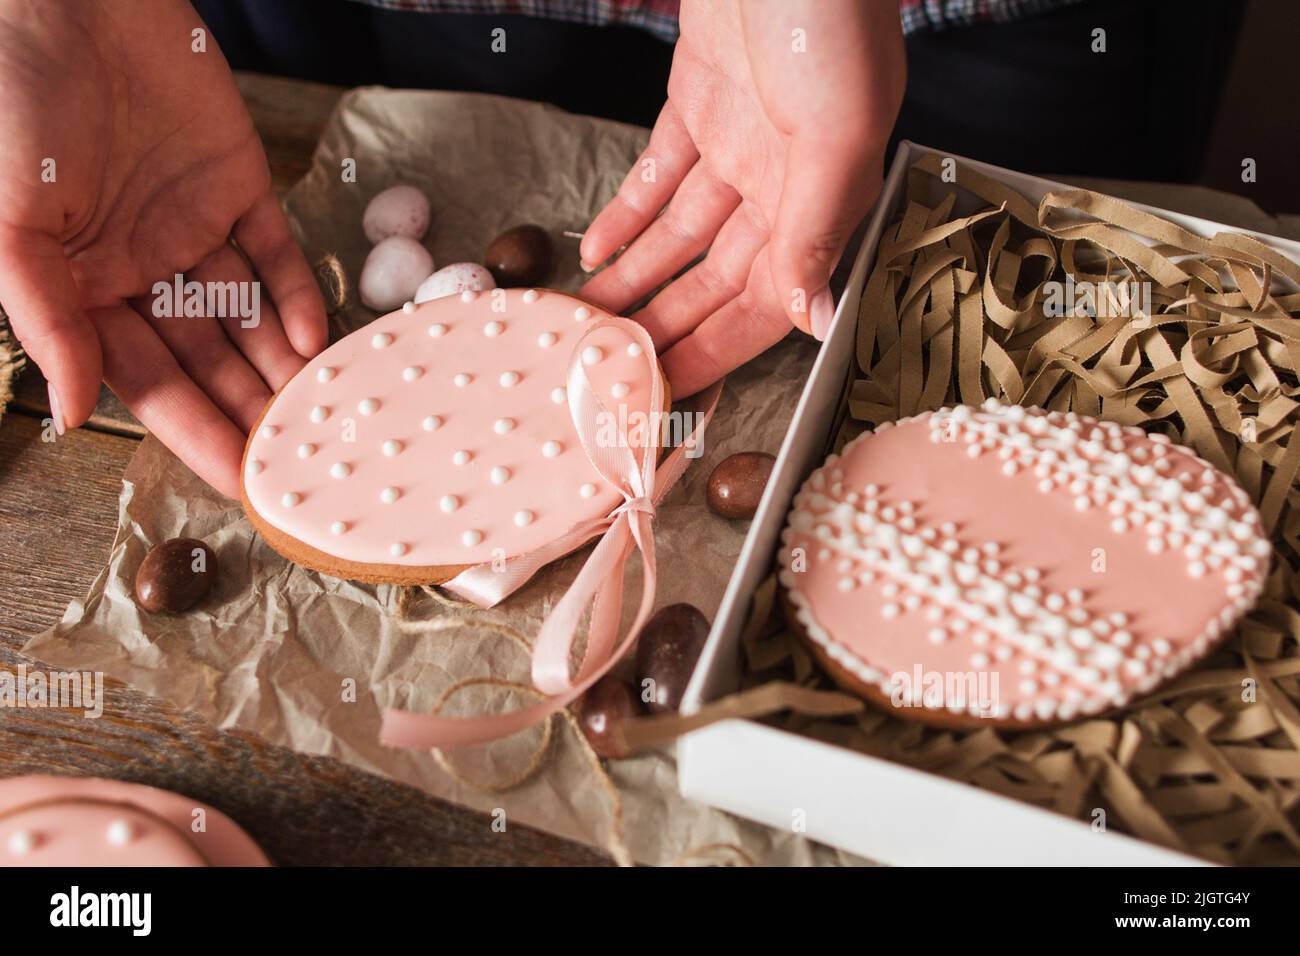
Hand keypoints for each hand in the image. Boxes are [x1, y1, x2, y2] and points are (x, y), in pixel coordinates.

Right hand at [0, 0, 325, 497]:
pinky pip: (274, 251)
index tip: (240, 484)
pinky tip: (318, 340)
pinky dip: (296, 293)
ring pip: (247, 314)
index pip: (148, 380)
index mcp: (82, 287)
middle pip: (208, 360)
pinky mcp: (237, 182)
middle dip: (251, 412)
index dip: (194, 433)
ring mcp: (193, 226)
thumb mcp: (11, 226)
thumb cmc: (15, 110)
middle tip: (300, 464)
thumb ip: (46, 321)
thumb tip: (72, 418)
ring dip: (283, 365)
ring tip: (325, 415)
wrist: (68, 1)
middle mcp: (142, 268)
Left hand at [579, 0, 903, 396]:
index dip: (712, 355)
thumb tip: (811, 319)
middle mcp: (783, 182)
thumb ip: (817, 226)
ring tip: (590, 323)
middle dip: (663, 328)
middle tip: (609, 373)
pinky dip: (628, 214)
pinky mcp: (701, 101)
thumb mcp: (835, 130)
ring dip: (636, 280)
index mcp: (822, 199)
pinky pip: (659, 177)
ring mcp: (740, 143)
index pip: (763, 306)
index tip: (663, 396)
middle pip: (713, 281)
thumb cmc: (828, 17)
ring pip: (680, 236)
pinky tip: (597, 251)